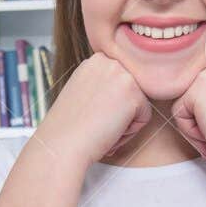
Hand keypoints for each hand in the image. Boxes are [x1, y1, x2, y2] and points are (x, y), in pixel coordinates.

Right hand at [33, 53, 150, 168]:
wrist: (60, 146)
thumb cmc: (69, 129)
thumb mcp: (83, 93)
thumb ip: (103, 85)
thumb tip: (120, 93)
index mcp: (96, 60)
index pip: (121, 85)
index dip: (109, 105)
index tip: (90, 114)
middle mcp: (109, 61)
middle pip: (133, 93)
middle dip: (118, 113)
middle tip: (94, 122)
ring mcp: (122, 75)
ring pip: (140, 105)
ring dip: (124, 123)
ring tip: (99, 127)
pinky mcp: (133, 94)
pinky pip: (144, 118)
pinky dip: (129, 132)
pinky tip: (107, 131)